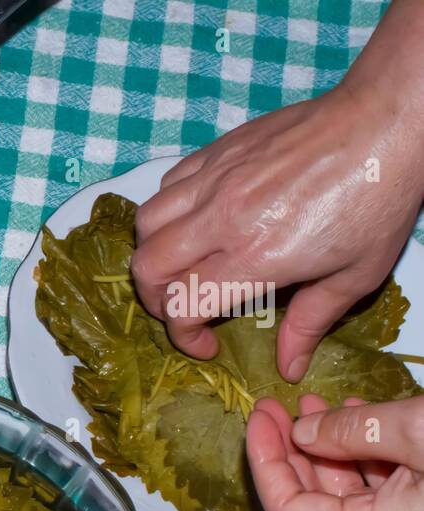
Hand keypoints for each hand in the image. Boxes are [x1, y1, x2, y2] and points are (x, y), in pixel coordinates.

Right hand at [131, 0, 423, 381]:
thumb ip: (311, 322)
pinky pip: (166, 184)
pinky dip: (167, 210)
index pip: (182, 305)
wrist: (385, 123)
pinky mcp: (217, 151)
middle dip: (153, 299)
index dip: (182, 335)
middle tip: (181, 308)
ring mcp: (215, 179)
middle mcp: (223, 218)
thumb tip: (288, 367)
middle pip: (147, 267)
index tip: (206, 342)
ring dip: (153, 252)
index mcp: (256, 256)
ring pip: (145, 223)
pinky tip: (193, 219)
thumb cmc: (379, 199)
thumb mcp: (355, 274)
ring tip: (179, 263)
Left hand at [245, 394, 423, 510]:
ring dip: (328, 446)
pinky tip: (360, 417)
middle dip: (290, 449)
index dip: (265, 460)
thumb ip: (354, 431)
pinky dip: (365, 455)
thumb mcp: (421, 431)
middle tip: (277, 407)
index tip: (259, 417)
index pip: (288, 510)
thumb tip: (301, 432)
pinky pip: (383, 492)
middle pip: (314, 502)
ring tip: (313, 403)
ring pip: (350, 494)